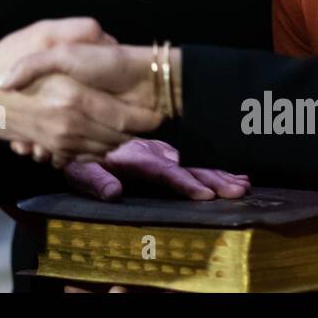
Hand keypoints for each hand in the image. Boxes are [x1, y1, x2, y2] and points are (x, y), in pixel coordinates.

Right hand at [0, 19, 159, 166]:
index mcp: (73, 97)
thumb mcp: (44, 32)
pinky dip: (95, 150)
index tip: (158, 111)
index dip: (146, 118)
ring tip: (124, 125)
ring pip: (102, 150)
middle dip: (135, 131)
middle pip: (118, 139)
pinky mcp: (48, 148)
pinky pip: (83, 157)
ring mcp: (57, 141)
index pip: (125, 119)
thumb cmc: (8, 58)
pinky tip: (97, 134)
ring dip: (117, 140)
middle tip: (146, 118)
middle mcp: (68, 125)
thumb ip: (81, 32)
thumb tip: (111, 39)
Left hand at [61, 139, 248, 200]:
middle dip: (214, 178)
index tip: (206, 194)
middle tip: (239, 191)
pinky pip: (191, 162)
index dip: (185, 182)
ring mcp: (159, 152)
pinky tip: (235, 176)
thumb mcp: (78, 167)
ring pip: (194, 163)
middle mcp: (151, 151)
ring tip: (243, 185)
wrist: (74, 124)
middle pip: (187, 166)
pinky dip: (214, 169)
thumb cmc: (74, 152)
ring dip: (219, 174)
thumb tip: (113, 193)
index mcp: (133, 155)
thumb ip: (94, 179)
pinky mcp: (162, 154)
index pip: (164, 170)